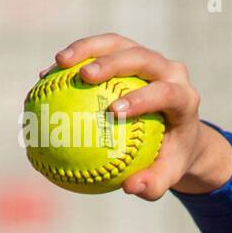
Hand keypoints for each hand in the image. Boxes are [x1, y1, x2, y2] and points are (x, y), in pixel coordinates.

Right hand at [41, 33, 231, 200]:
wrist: (178, 133)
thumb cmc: (170, 157)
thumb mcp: (168, 175)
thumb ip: (154, 184)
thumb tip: (130, 188)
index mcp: (184, 98)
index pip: (167, 92)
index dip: (143, 97)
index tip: (114, 111)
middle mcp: (170, 72)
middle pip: (142, 57)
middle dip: (113, 62)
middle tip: (85, 76)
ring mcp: (151, 59)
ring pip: (119, 44)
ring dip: (88, 48)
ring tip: (59, 63)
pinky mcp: (131, 53)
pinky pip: (100, 50)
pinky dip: (75, 59)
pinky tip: (46, 74)